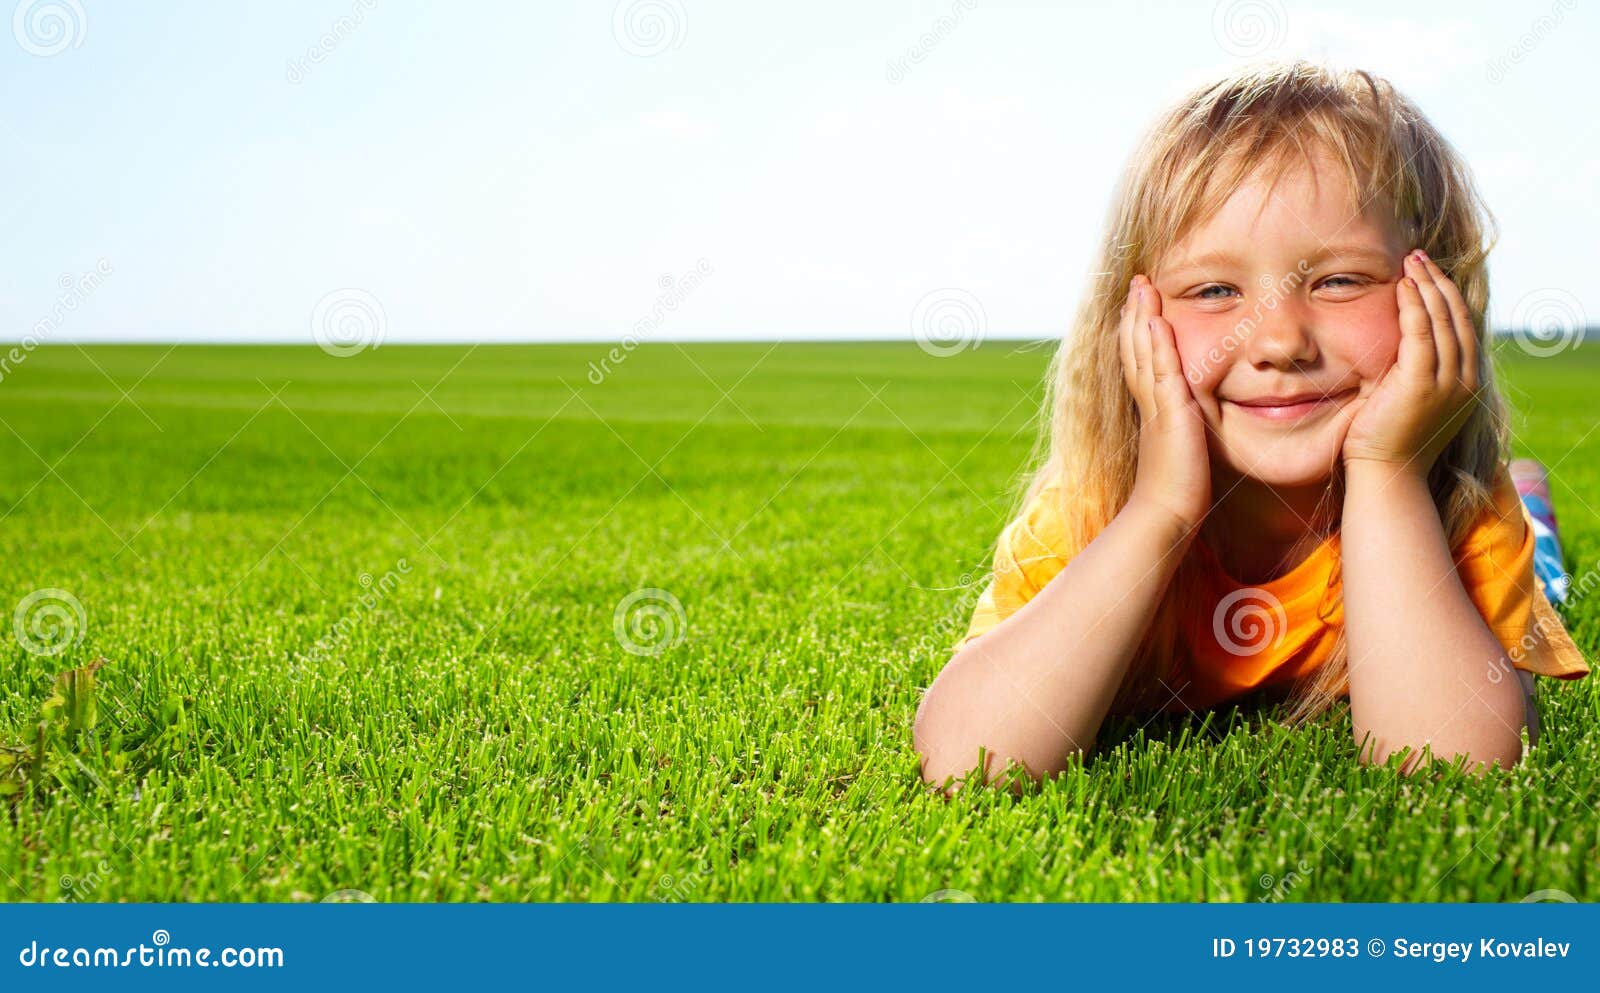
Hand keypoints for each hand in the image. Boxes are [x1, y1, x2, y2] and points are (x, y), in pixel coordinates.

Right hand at [1119, 275, 1210, 535]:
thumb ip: (1183, 434)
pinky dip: (1155, 344)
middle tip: (1137, 284)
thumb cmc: (1176, 493)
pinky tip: (1155, 320)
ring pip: (1142, 352)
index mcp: (1151, 410)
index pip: (1140, 362)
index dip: (1138, 332)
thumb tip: (1189, 431)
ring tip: (1142, 288)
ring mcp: (1156, 406)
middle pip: (1134, 348)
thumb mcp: (1180, 452)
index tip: (1140, 306)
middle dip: (1135, 314)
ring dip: (1141, 317)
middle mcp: (1148, 403)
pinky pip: (1161, 370)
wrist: (1164, 515)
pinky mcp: (1170, 413)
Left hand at [1340, 250, 1478, 475]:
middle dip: (1439, 282)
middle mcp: (1463, 380)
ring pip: (1442, 320)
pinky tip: (1404, 286)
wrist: (1387, 474)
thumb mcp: (1410, 401)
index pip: (1462, 327)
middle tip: (1419, 257)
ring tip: (1411, 261)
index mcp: (1465, 382)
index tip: (1428, 272)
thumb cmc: (1388, 441)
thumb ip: (1413, 373)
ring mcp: (1447, 383)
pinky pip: (1420, 334)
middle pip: (1456, 317)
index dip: (1447, 295)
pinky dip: (1414, 306)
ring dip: (1427, 286)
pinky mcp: (1421, 385)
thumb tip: (1398, 349)